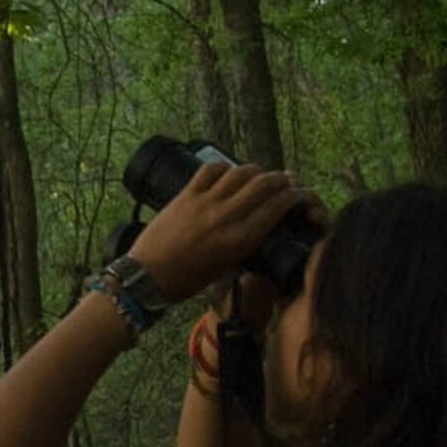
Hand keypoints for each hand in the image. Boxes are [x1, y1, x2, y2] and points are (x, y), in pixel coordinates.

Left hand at [126, 161, 308, 302]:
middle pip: (264, 184)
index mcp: (241, 239)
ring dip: (255, 170)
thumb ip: (245, 242)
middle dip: (280, 178)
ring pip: (240, 172)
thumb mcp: (227, 265)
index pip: (277, 206)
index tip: (297, 193)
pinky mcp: (185, 194)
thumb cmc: (188, 279)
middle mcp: (227, 216)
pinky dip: (224, 167)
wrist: (148, 276)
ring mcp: (205, 202)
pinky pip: (211, 170)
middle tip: (284, 180)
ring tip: (259, 174)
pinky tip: (228, 172)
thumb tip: (260, 221)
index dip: (293, 196)